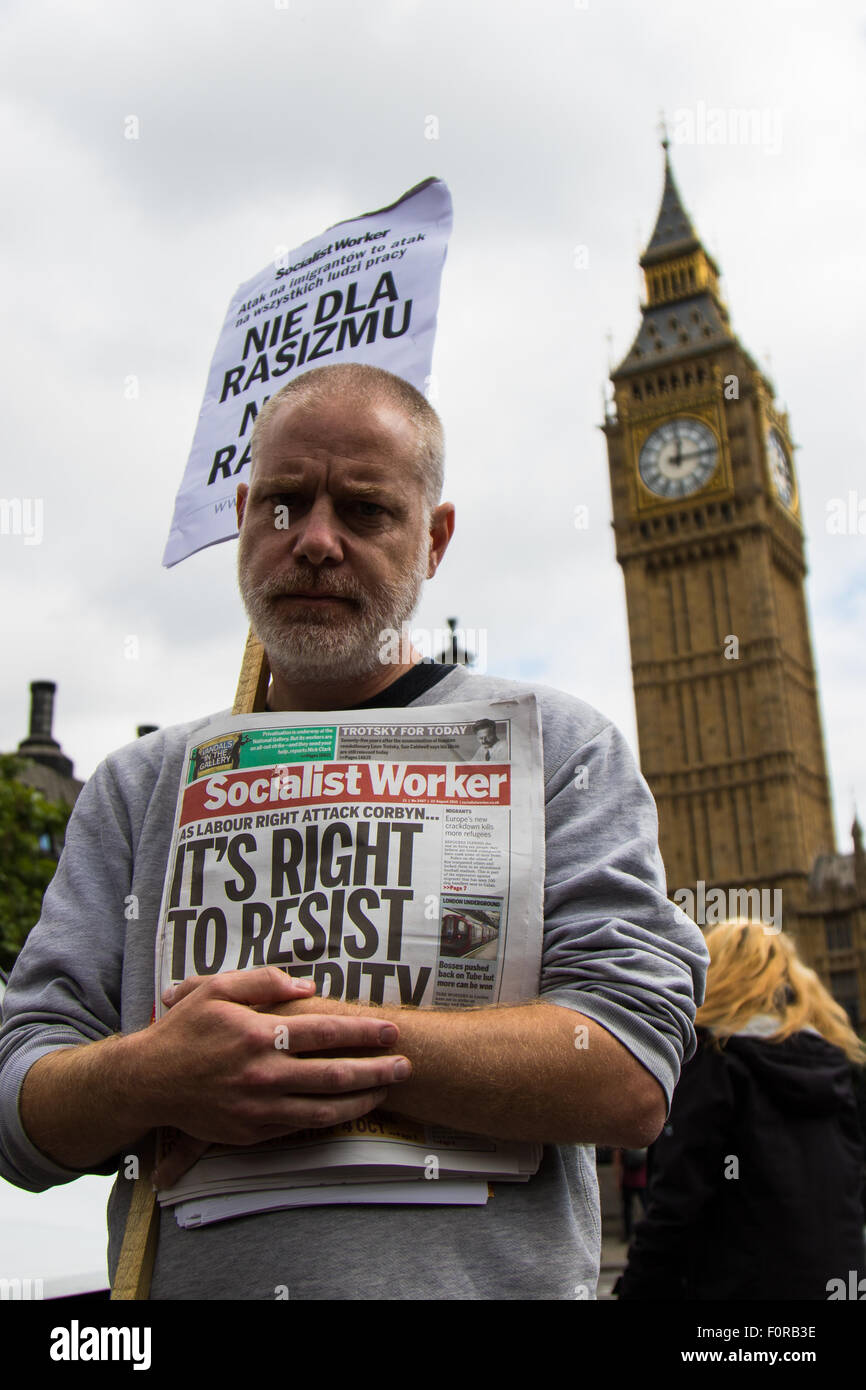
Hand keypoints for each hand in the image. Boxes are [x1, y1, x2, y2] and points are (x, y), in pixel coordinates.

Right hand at [139, 968, 409, 1173]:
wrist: (147, 1082)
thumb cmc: (184, 1029)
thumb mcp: (217, 989)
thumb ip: (263, 982)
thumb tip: (308, 986)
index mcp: (259, 1035)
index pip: (326, 1032)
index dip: (364, 1032)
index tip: (392, 1030)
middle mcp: (263, 1074)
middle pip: (335, 1075)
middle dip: (376, 1069)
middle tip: (406, 1065)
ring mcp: (258, 1108)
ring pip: (324, 1110)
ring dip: (361, 1100)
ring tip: (387, 1090)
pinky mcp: (251, 1132)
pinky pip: (300, 1129)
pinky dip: (330, 1120)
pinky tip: (348, 1110)